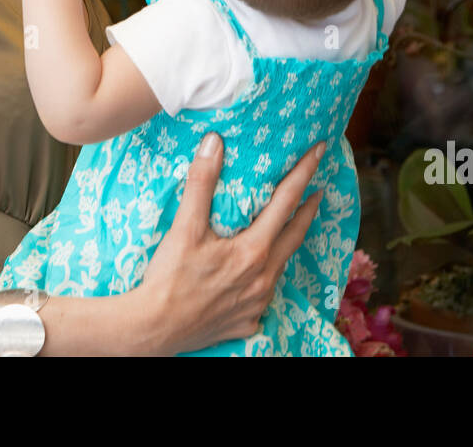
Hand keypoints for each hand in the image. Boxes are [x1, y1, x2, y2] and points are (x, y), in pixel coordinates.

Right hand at [132, 134, 325, 355]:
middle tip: (318, 191)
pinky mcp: (248, 322)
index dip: (304, 174)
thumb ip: (202, 182)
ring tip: (288, 228)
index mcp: (254, 250)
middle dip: (308, 210)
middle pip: (295, 235)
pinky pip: (264, 295)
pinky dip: (266, 277)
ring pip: (281, 266)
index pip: (287, 202)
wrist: (154, 329)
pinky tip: (258, 272)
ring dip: (287, 243)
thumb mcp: (185, 227)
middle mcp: (264, 278)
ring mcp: (258, 304)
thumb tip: (214, 143)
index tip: (319, 152)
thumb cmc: (169, 277)